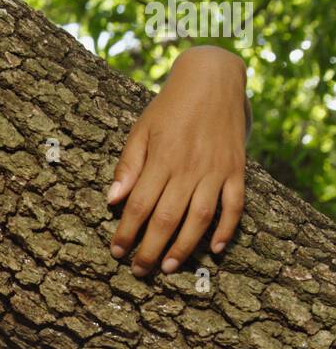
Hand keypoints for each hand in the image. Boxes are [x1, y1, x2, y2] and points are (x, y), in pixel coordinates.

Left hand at [107, 46, 248, 276]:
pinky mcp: (236, 170)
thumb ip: (128, 165)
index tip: (117, 252)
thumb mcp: (141, 130)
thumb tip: (113, 201)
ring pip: (199, 218)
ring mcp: (216, 170)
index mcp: (162, 158)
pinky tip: (214, 249)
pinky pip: (235, 205)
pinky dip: (226, 229)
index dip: (126, 232)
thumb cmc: (170, 107)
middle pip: (167, 219)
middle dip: (150, 249)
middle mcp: (189, 167)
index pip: (139, 205)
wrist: (213, 77)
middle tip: (139, 270)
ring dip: (184, 247)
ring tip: (169, 268)